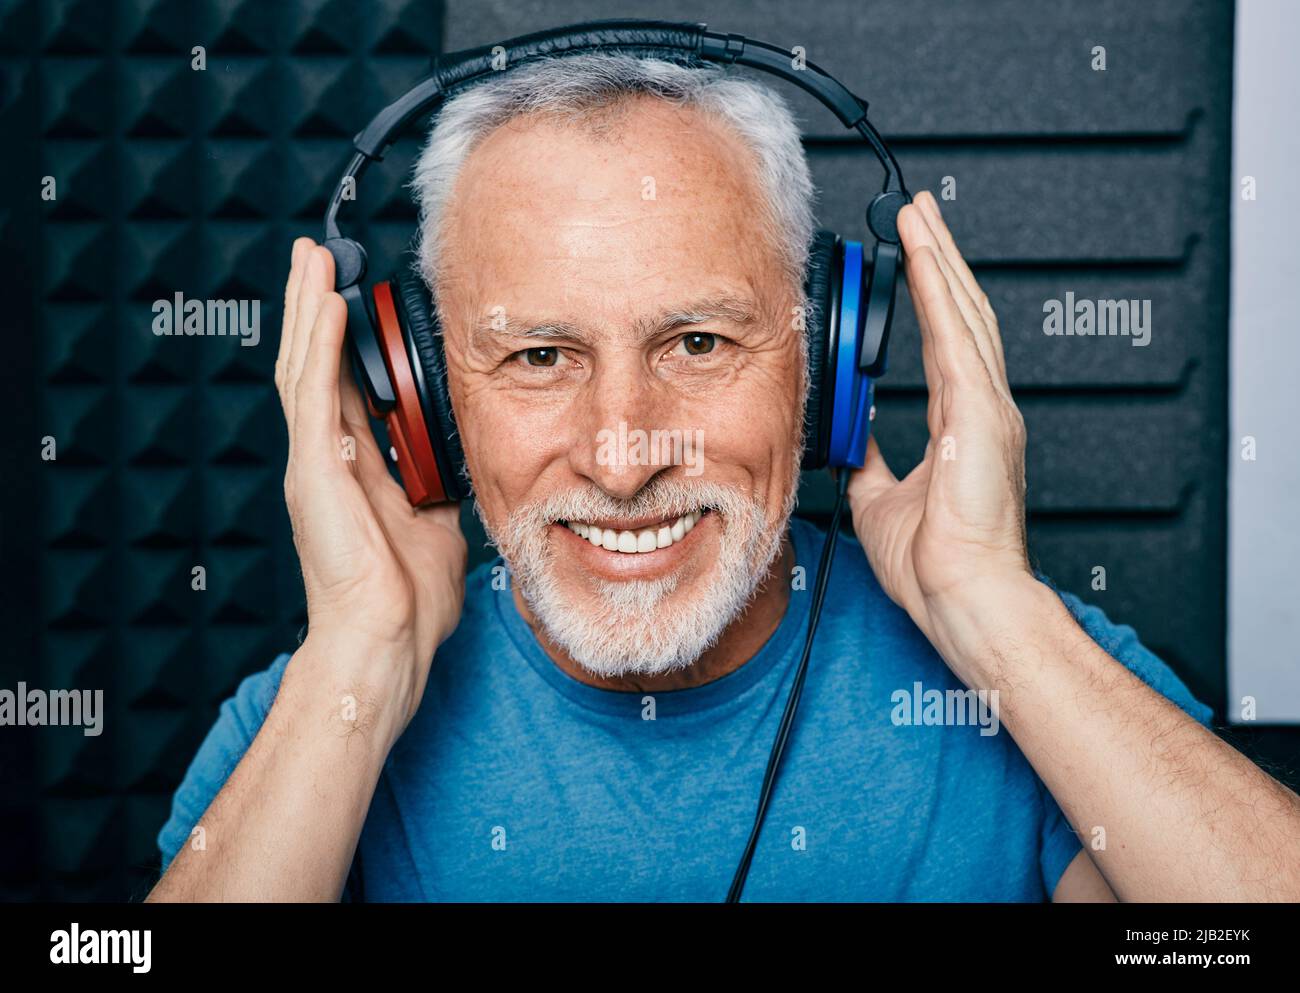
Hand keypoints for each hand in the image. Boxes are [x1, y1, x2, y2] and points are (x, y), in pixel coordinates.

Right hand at [275, 238, 466, 735]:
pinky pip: (314, 397)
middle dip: (315, 308)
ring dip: (308, 309)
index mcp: (352, 469)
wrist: (388, 641)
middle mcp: (326, 459)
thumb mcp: (435, 524)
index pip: (342, 388)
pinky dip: (319, 347)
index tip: (352, 296)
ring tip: (311, 259)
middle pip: (314, 366)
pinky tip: (325, 305)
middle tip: (318, 257)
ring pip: (304, 368)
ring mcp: (315, 464)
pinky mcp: (315, 473)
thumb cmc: (408, 598)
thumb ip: (437, 487)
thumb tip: (456, 466)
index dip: (343, 341)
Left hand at [847, 191, 1031, 647]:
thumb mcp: (879, 499)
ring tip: (921, 215)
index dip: (931, 297)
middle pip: (959, 314)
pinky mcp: (981, 414)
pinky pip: (957, 339)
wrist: (959, 596)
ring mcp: (986, 408)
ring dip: (940, 260)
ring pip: (962, 314)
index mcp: (962, 425)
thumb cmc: (934, 563)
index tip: (914, 260)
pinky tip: (927, 258)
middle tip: (920, 213)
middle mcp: (980, 408)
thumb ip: (869, 460)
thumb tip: (848, 438)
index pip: (945, 344)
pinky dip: (941, 294)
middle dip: (939, 259)